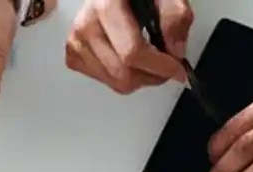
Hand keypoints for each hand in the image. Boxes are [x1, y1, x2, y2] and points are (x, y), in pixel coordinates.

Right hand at [65, 0, 189, 94]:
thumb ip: (175, 16)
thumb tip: (175, 50)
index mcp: (107, 5)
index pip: (132, 52)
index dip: (159, 67)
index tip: (178, 70)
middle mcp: (87, 25)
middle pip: (123, 74)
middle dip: (152, 76)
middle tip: (166, 66)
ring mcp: (77, 42)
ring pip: (116, 83)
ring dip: (140, 78)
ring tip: (149, 60)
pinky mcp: (74, 55)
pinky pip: (105, 81)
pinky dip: (123, 77)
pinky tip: (130, 60)